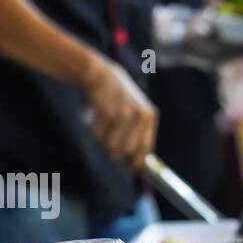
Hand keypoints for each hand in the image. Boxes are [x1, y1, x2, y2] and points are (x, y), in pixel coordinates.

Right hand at [79, 53, 157, 170]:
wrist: (98, 72)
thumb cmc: (115, 98)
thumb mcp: (133, 111)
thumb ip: (136, 135)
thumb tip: (134, 167)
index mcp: (149, 115)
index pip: (146, 148)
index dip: (137, 162)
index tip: (131, 170)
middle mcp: (140, 114)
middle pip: (128, 151)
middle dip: (116, 154)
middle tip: (107, 147)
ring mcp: (125, 113)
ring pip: (112, 146)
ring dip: (102, 142)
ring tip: (100, 129)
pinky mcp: (108, 111)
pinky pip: (99, 135)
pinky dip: (93, 131)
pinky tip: (93, 119)